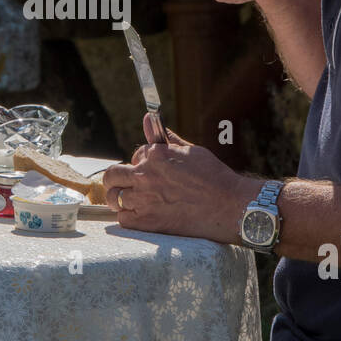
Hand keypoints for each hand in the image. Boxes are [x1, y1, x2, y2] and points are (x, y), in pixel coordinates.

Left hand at [102, 115, 257, 243]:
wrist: (228, 206)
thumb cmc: (213, 177)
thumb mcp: (190, 151)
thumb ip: (165, 138)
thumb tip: (147, 118)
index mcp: (155, 155)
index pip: (135, 155)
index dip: (142, 163)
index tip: (151, 171)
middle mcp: (145, 175)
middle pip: (112, 175)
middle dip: (116, 178)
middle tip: (125, 185)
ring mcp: (144, 199)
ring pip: (114, 198)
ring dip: (122, 199)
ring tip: (134, 202)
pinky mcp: (147, 222)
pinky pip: (122, 219)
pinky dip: (128, 217)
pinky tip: (141, 216)